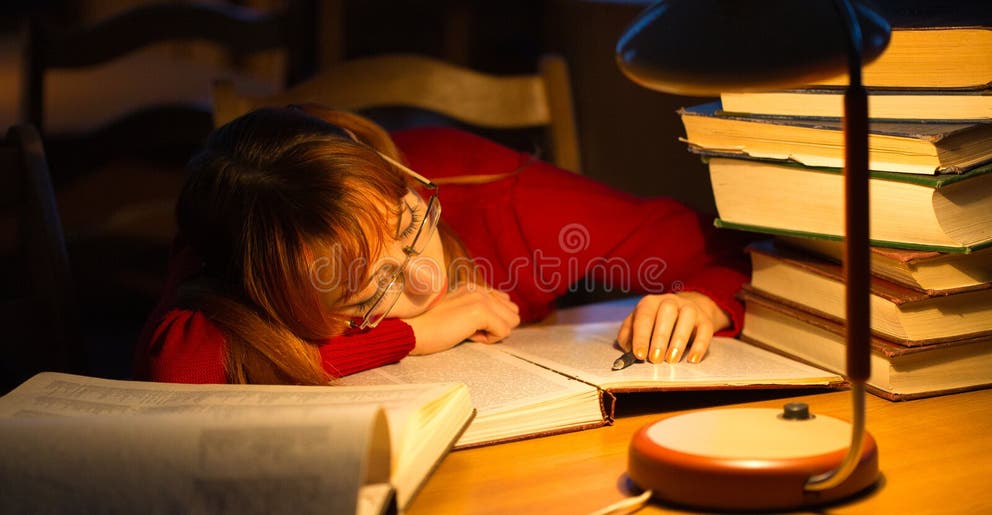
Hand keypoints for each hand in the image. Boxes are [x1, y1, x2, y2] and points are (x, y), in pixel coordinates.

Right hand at [403, 284, 520, 354]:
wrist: (410, 330)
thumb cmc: (430, 328)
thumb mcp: (457, 315)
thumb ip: (478, 312)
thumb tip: (503, 322)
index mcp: (474, 288)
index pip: (505, 303)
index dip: (491, 322)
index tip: (467, 325)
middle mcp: (479, 289)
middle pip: (513, 312)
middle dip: (496, 326)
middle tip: (470, 330)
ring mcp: (480, 298)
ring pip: (512, 321)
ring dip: (493, 332)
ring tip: (469, 332)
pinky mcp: (480, 311)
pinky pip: (504, 332)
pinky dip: (488, 339)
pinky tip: (467, 336)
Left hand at [616, 291, 730, 363]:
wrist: (684, 313)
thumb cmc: (654, 324)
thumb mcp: (637, 326)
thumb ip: (628, 336)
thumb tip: (627, 350)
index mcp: (650, 303)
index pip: (644, 317)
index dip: (641, 336)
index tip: (639, 355)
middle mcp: (670, 301)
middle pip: (666, 313)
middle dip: (660, 338)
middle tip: (655, 359)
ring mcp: (689, 308)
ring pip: (687, 318)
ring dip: (678, 340)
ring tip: (672, 359)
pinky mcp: (705, 320)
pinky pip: (705, 330)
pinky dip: (699, 346)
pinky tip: (692, 360)